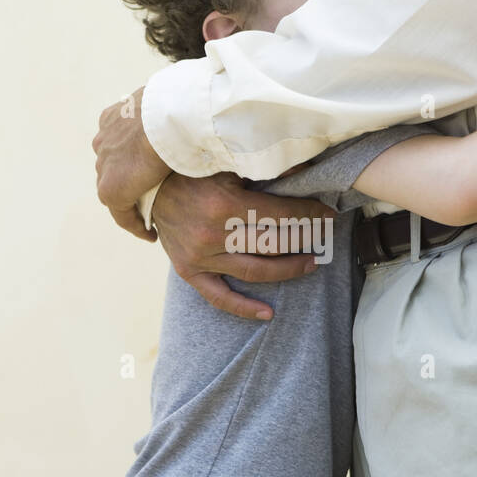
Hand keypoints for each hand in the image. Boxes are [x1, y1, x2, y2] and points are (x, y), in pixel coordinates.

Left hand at [92, 87, 170, 241]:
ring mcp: (104, 165)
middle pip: (113, 169)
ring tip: (150, 219)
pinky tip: (150, 233)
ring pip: (116, 192)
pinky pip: (121, 214)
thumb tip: (192, 120)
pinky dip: (135, 225)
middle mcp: (104, 140)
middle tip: (149, 200)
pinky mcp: (111, 189)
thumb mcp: (174, 107)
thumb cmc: (184, 107)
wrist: (175, 115)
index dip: (133, 162)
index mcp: (115, 117)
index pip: (120, 145)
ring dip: (131, 205)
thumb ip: (172, 117)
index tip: (147, 175)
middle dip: (129, 184)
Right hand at [152, 172, 336, 320]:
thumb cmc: (191, 172)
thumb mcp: (226, 163)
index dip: (308, 215)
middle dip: (304, 240)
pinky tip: (269, 314)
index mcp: (224, 204)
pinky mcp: (189, 271)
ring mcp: (200, 257)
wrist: (149, 189)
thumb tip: (305, 170)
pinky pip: (219, 297)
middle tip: (323, 238)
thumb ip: (264, 169)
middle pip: (272, 244)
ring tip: (310, 265)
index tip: (327, 215)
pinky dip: (244, 308)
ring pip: (254, 270)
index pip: (279, 215)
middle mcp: (213, 234)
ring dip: (287, 270)